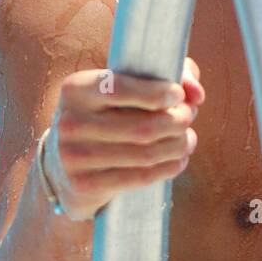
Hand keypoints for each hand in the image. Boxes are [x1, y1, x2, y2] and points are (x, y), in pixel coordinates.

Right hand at [41, 56, 204, 220]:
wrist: (66, 166)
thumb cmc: (108, 116)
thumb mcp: (126, 88)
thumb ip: (165, 75)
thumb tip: (195, 92)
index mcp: (76, 89)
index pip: (119, 88)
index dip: (155, 93)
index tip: (178, 95)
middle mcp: (70, 122)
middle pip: (141, 126)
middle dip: (177, 121)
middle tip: (188, 118)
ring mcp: (74, 157)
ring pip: (145, 154)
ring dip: (178, 146)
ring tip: (187, 140)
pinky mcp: (85, 185)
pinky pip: (139, 177)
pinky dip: (168, 168)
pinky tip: (178, 160)